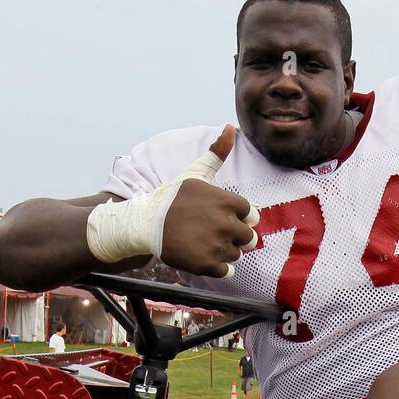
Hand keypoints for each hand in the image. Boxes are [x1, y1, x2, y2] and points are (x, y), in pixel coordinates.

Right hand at [160, 125, 259, 278]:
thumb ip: (217, 153)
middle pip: (248, 237)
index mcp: (227, 201)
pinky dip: (219, 267)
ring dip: (226, 251)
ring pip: (237, 254)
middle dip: (235, 236)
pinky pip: (227, 271)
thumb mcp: (196, 173)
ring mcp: (216, 245)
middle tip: (214, 232)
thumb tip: (231, 127)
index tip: (222, 216)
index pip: (251, 214)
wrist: (146, 223)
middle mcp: (224, 224)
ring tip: (205, 242)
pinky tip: (204, 256)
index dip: (239, 217)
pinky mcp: (207, 265)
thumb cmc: (174, 197)